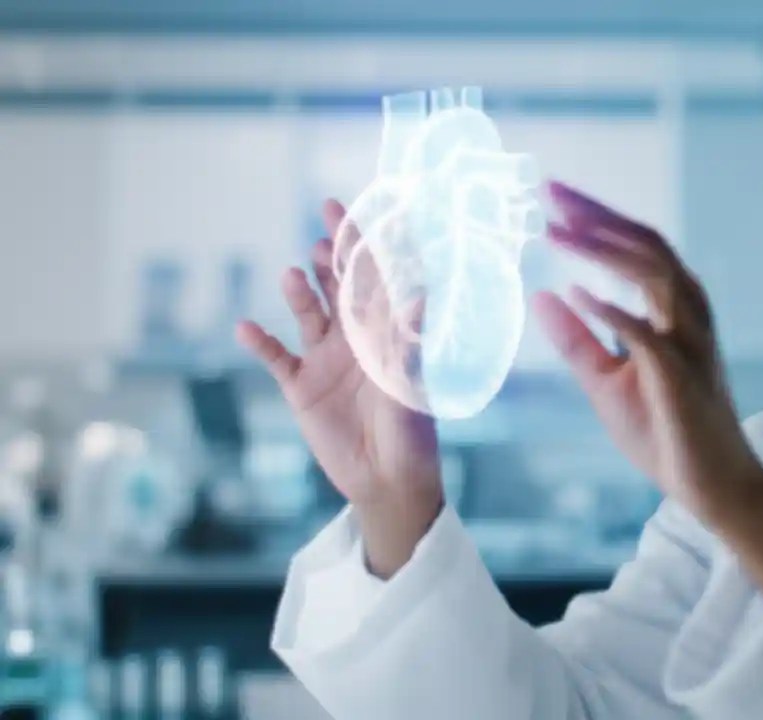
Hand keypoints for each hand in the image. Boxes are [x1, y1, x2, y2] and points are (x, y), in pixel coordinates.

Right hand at [236, 199, 442, 576]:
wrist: (387, 479)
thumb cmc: (411, 431)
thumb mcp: (411, 382)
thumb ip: (408, 340)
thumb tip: (419, 295)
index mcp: (387, 330)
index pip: (376, 277)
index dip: (367, 244)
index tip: (360, 210)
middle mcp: (355, 336)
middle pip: (340, 283)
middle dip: (334, 251)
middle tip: (326, 221)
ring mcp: (325, 359)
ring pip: (308, 312)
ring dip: (301, 292)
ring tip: (295, 276)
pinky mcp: (301, 386)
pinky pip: (275, 357)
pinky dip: (260, 342)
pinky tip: (246, 328)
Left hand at [532, 182, 762, 524]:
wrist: (712, 486)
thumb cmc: (665, 431)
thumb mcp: (606, 382)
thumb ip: (578, 339)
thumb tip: (541, 296)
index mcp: (674, 311)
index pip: (638, 247)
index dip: (597, 218)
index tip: (552, 197)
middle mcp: (689, 317)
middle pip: (648, 246)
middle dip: (599, 216)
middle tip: (548, 191)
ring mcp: (691, 345)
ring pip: (656, 276)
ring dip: (604, 249)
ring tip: (557, 230)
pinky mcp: (683, 380)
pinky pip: (649, 335)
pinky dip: (614, 310)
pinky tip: (579, 291)